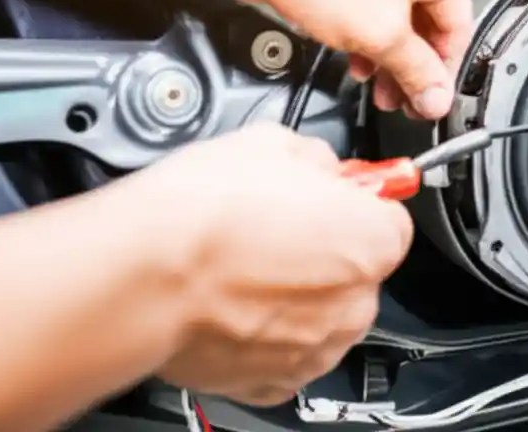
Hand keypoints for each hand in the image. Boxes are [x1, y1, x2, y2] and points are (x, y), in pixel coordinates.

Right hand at [122, 123, 412, 405]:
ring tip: (242, 266)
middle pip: (358, 272)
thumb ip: (314, 161)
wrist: (138, 276)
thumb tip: (319, 167)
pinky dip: (264, 335)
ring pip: (323, 316)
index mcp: (372, 240)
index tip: (332, 197)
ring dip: (296, 296)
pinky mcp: (272, 382)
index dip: (355, 205)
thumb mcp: (271, 145)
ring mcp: (315, 348)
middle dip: (326, 252)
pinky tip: (230, 306)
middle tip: (273, 228)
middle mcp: (354, 302)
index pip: (389, 220)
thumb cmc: (200, 213)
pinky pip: (284, 355)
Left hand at [206, 0, 471, 119]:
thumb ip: (414, 71)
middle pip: (428, 16)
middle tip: (397, 97)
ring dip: (385, 48)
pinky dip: (365, 23)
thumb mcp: (377, 34)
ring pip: (396, 6)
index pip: (459, 24)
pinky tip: (350, 49)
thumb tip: (434, 94)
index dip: (442, 71)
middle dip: (410, 63)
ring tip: (370, 80)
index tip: (428, 101)